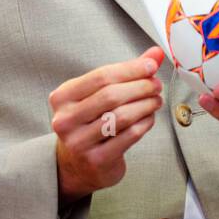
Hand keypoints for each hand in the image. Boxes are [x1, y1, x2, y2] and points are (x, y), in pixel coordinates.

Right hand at [50, 45, 164, 205]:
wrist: (76, 165)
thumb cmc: (90, 121)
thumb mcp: (99, 93)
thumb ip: (127, 72)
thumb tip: (155, 53)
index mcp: (62, 97)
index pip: (101, 76)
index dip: (130, 69)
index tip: (151, 66)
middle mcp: (65, 120)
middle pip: (112, 95)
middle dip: (141, 87)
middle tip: (156, 85)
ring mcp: (79, 142)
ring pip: (122, 116)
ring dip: (146, 104)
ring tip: (156, 100)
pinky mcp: (97, 160)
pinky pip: (129, 135)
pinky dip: (145, 123)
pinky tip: (149, 117)